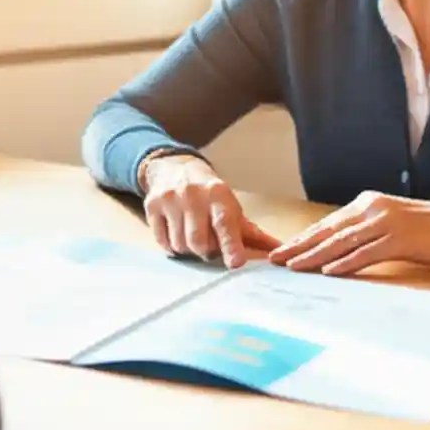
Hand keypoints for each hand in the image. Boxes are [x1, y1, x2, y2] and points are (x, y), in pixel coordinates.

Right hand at [141, 155, 281, 268]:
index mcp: (218, 193)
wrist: (174, 167)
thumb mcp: (231, 207)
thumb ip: (253, 233)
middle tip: (210, 244)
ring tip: (194, 235)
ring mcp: (170, 199)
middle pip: (199, 242)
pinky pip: (163, 242)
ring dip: (189, 249)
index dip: (231, 245)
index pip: (225, 223)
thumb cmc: (210, 195)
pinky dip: (172, 245)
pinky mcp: (151, 205)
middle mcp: (193, 194)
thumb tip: (278, 251)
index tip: (236, 263)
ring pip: (180, 245)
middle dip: (207, 251)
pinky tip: (177, 232)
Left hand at [268, 191, 429, 275]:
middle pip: (328, 230)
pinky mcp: (398, 239)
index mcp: (367, 203)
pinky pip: (366, 252)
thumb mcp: (389, 224)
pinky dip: (345, 262)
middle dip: (300, 245)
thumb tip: (335, 251)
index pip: (329, 223)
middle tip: (276, 258)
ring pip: (342, 241)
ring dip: (314, 255)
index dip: (304, 237)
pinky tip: (328, 271)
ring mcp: (385, 223)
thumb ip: (363, 232)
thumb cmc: (425, 230)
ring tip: (293, 266)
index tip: (283, 249)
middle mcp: (372, 209)